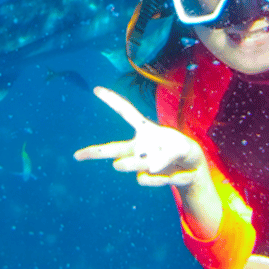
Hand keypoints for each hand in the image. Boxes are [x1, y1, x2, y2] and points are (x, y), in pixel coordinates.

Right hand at [74, 86, 206, 186]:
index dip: (112, 100)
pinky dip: (164, 178)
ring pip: (130, 164)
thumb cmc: (184, 150)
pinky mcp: (147, 176)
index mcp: (145, 129)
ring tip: (149, 164)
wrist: (191, 169)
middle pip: (113, 149)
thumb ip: (168, 155)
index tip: (97, 89)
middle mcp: (138, 146)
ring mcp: (141, 162)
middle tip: (76, 155)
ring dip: (131, 164)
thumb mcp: (183, 148)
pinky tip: (174, 174)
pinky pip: (150, 178)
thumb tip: (150, 168)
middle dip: (94, 152)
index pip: (126, 112)